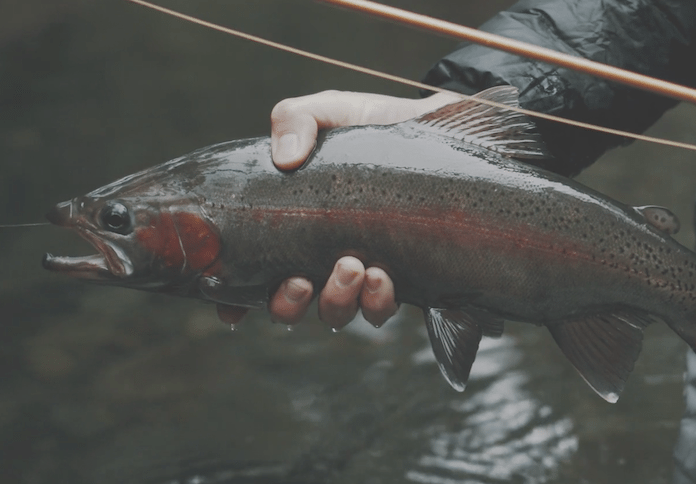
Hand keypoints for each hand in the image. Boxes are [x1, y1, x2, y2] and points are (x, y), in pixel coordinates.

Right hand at [220, 90, 456, 328]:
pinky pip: (380, 310)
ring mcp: (359, 272)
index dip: (234, 300)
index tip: (231, 309)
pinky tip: (382, 275)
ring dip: (336, 300)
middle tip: (302, 279)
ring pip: (334, 313)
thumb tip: (284, 158)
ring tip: (352, 266)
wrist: (434, 132)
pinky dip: (376, 301)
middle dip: (288, 303)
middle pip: (288, 307)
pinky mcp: (401, 278)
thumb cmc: (371, 126)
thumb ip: (294, 119)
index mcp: (290, 227)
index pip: (251, 273)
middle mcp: (319, 257)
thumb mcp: (327, 111)